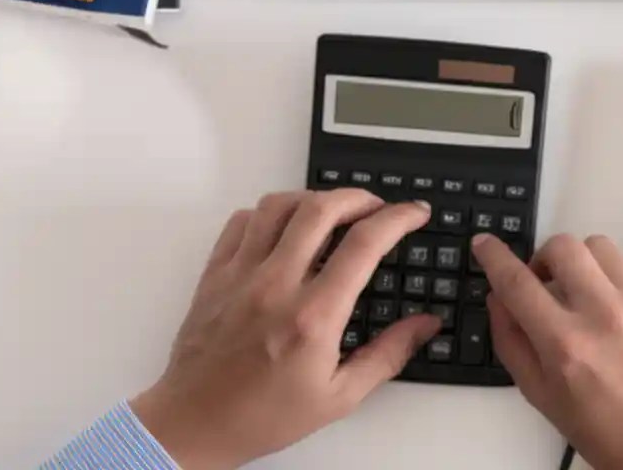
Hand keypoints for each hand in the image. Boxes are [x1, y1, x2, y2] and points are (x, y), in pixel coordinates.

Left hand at [130, 190, 439, 469]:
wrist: (196, 425)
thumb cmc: (264, 416)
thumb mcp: (340, 396)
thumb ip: (388, 355)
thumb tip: (426, 325)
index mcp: (313, 317)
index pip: (364, 244)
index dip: (398, 219)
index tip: (414, 214)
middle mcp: (276, 286)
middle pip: (321, 209)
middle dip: (359, 198)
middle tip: (377, 208)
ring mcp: (240, 276)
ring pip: (278, 206)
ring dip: (314, 198)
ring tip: (333, 212)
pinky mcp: (214, 275)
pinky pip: (241, 222)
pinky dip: (268, 214)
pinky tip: (284, 228)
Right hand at [472, 233, 622, 469]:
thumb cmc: (609, 432)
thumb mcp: (543, 397)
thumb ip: (512, 343)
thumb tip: (498, 299)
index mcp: (566, 345)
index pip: (516, 282)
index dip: (493, 256)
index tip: (485, 244)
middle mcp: (603, 315)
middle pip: (560, 247)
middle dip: (543, 259)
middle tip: (545, 283)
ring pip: (598, 246)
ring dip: (582, 263)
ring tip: (585, 292)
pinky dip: (615, 275)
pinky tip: (617, 303)